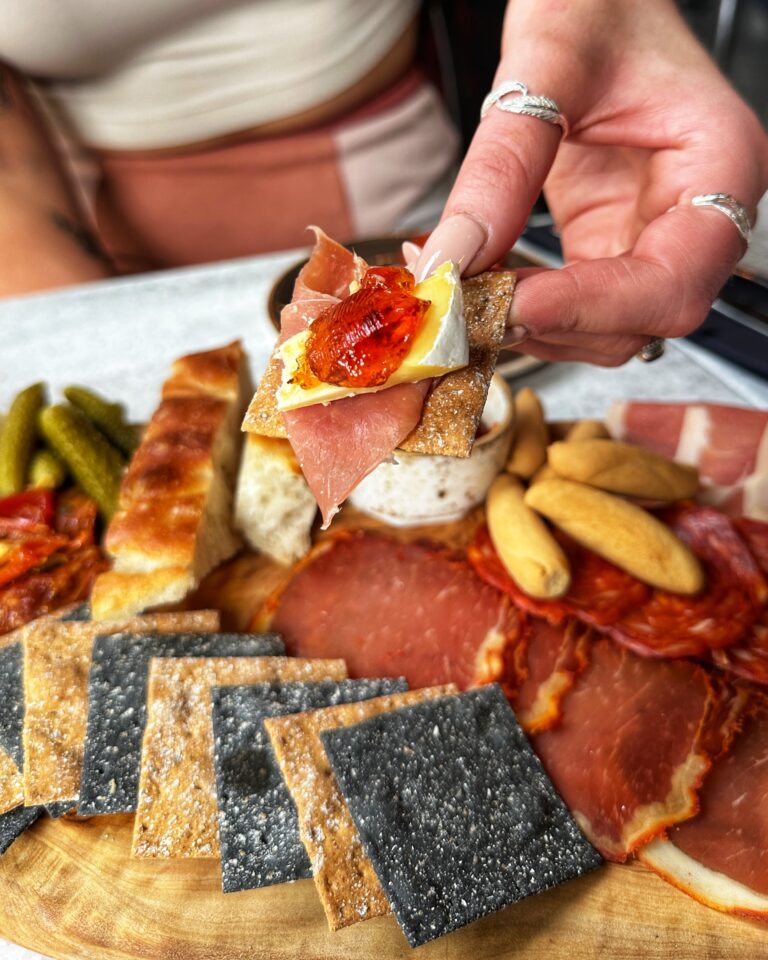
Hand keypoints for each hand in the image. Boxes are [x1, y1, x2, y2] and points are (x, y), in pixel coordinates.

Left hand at [415, 0, 767, 365]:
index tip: (514, 305)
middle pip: (641, 319)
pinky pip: (571, 303)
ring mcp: (650, 236)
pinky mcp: (606, 244)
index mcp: (719, 165)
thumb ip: (504, 162)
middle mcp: (693, 216)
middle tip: (472, 307)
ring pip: (604, 327)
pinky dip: (521, 306)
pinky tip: (477, 281)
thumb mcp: (547, 63)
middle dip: (556, 323)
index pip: (673, 279)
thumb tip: (455, 254)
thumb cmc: (599, 4)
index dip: (592, 306)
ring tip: (465, 292)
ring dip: (532, 325)